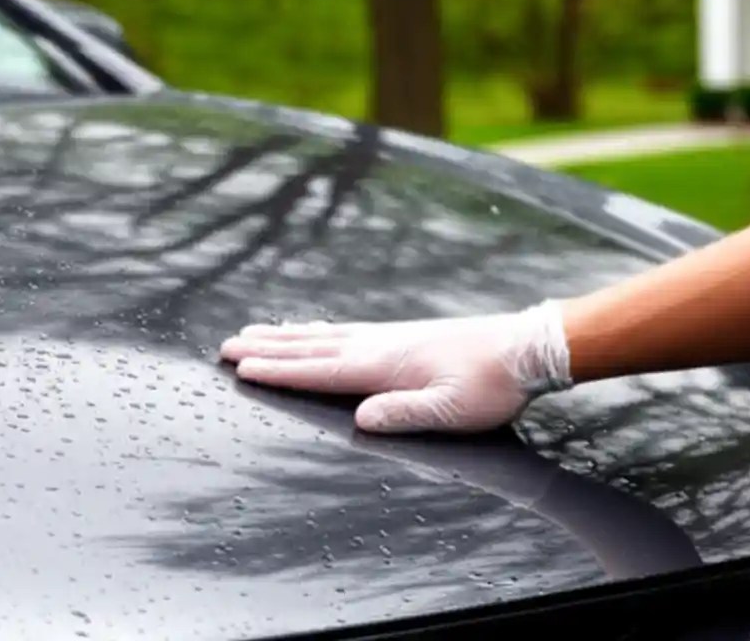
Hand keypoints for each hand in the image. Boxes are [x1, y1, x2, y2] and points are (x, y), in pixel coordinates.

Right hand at [219, 301, 572, 433]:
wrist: (523, 348)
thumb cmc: (490, 385)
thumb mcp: (451, 410)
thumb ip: (405, 414)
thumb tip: (361, 420)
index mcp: (382, 367)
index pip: (318, 369)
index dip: (278, 371)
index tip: (241, 368)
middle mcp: (376, 346)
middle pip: (308, 347)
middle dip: (265, 349)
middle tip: (226, 345)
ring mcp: (386, 336)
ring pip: (321, 335)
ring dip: (283, 336)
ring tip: (253, 332)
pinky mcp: (399, 335)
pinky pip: (342, 330)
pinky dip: (315, 329)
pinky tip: (311, 329)